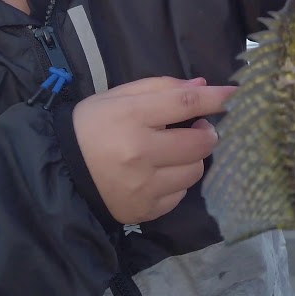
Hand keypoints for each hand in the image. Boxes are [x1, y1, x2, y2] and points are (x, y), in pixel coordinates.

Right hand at [72, 76, 231, 224]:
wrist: (60, 173)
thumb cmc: (91, 127)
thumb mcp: (116, 97)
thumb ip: (160, 88)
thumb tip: (203, 86)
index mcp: (131, 117)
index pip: (185, 104)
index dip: (215, 98)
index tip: (234, 94)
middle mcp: (139, 152)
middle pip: (200, 142)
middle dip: (207, 132)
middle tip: (197, 127)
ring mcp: (143, 185)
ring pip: (195, 170)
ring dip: (191, 159)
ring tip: (172, 152)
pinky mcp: (144, 209)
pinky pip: (180, 195)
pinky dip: (176, 183)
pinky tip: (158, 174)